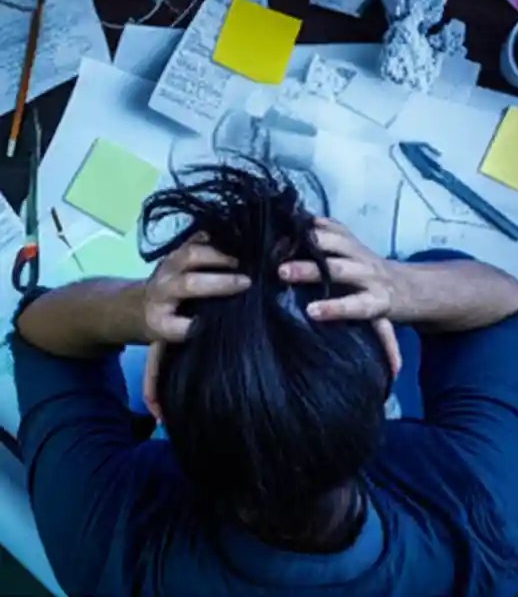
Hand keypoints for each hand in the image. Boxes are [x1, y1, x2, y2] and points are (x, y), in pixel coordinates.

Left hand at [141, 235, 250, 421]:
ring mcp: (168, 267)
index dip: (193, 327)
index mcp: (157, 324)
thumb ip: (156, 385)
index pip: (176, 327)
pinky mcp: (177, 251)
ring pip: (190, 254)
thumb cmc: (156, 334)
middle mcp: (160, 293)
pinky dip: (219, 236)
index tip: (208, 329)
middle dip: (216, 284)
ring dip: (219, 255)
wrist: (127, 305)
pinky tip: (245, 240)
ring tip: (249, 259)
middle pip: (186, 284)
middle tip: (247, 283)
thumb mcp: (154, 359)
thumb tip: (159, 422)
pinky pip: (198, 237)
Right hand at [278, 217, 402, 376]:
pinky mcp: (350, 238)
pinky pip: (332, 226)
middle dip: (311, 270)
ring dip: (309, 240)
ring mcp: (359, 251)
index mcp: (375, 299)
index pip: (357, 304)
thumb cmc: (384, 307)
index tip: (311, 312)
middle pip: (339, 269)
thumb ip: (388, 345)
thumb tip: (395, 373)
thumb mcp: (387, 324)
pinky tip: (289, 222)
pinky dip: (312, 223)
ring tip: (279, 242)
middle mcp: (367, 273)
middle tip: (282, 272)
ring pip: (336, 241)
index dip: (336, 307)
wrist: (398, 279)